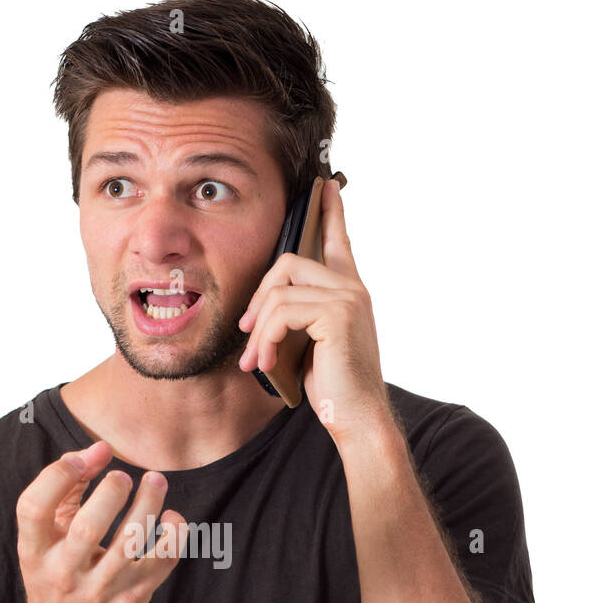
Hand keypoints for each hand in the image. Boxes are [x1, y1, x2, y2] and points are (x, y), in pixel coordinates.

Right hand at [14, 441, 187, 602]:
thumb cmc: (58, 580)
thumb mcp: (47, 542)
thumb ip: (66, 493)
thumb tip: (96, 451)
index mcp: (34, 553)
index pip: (33, 507)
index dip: (58, 474)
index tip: (86, 456)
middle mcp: (63, 574)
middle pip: (88, 527)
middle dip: (112, 492)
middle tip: (124, 476)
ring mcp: (98, 592)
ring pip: (131, 541)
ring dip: (149, 503)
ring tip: (156, 481)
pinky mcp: (131, 602)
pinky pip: (161, 561)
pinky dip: (174, 535)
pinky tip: (172, 520)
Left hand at [237, 179, 394, 447]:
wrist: (356, 416)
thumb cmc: (333, 387)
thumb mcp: (310, 344)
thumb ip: (298, 316)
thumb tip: (266, 305)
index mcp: (349, 291)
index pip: (339, 241)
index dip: (330, 213)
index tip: (327, 186)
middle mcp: (352, 288)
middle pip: (288, 262)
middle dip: (259, 296)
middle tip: (247, 331)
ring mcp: (348, 298)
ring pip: (279, 291)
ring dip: (258, 330)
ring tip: (255, 361)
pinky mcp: (337, 314)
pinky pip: (283, 312)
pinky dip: (267, 339)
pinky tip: (267, 363)